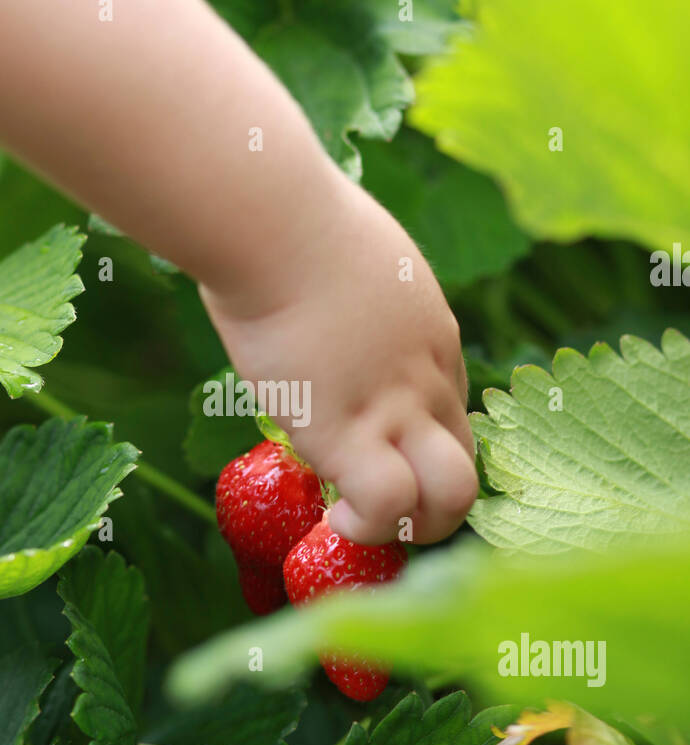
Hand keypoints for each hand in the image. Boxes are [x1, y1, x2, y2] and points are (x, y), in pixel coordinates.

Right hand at [201, 173, 477, 545]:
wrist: (275, 222)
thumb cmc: (290, 218)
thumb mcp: (345, 253)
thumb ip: (348, 288)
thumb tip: (306, 288)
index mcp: (431, 334)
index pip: (449, 410)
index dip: (415, 442)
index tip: (368, 447)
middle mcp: (430, 378)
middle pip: (468, 461)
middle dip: (434, 500)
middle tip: (379, 505)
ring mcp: (396, 408)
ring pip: (453, 496)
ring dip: (419, 526)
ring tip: (365, 522)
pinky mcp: (350, 433)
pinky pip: (388, 506)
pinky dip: (368, 526)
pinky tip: (334, 515)